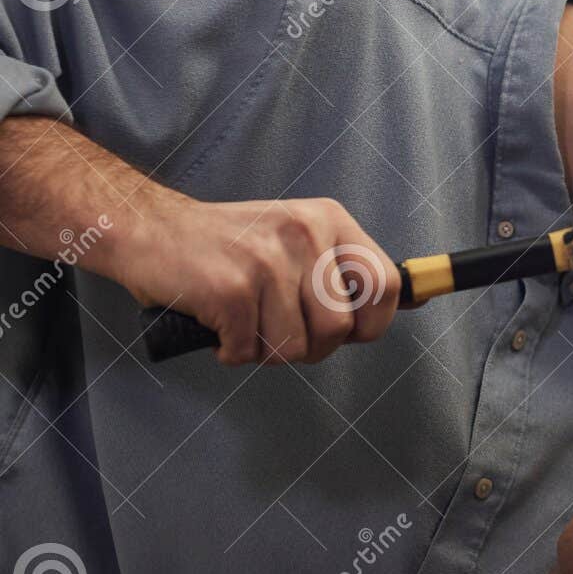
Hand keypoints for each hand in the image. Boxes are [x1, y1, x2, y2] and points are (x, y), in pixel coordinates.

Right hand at [109, 189, 399, 364]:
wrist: (148, 230)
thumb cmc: (228, 246)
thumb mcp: (299, 239)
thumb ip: (347, 271)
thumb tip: (422, 297)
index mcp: (330, 221)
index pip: (385, 285)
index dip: (370, 323)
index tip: (347, 331)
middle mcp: (305, 234)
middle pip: (340, 330)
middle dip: (310, 346)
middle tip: (278, 329)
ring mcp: (268, 260)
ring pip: (296, 348)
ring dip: (267, 350)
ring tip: (245, 322)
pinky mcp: (232, 288)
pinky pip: (251, 352)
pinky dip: (231, 350)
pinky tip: (218, 323)